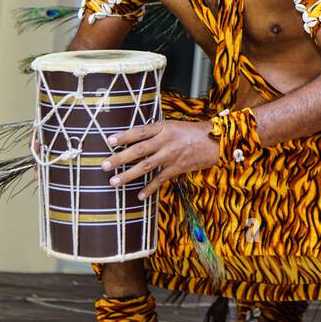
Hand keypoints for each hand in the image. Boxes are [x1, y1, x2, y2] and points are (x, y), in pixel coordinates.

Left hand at [103, 120, 217, 198]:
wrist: (216, 141)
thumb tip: (136, 138)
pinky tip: (140, 196)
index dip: (124, 136)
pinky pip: (161, 179)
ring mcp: (172, 156)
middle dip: (120, 158)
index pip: (140, 131)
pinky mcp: (178, 168)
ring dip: (129, 175)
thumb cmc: (193, 132)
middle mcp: (166, 141)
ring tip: (113, 182)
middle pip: (139, 150)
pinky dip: (150, 188)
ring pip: (146, 166)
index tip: (109, 141)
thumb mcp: (173, 125)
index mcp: (164, 128)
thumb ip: (156, 131)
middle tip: (104, 165)